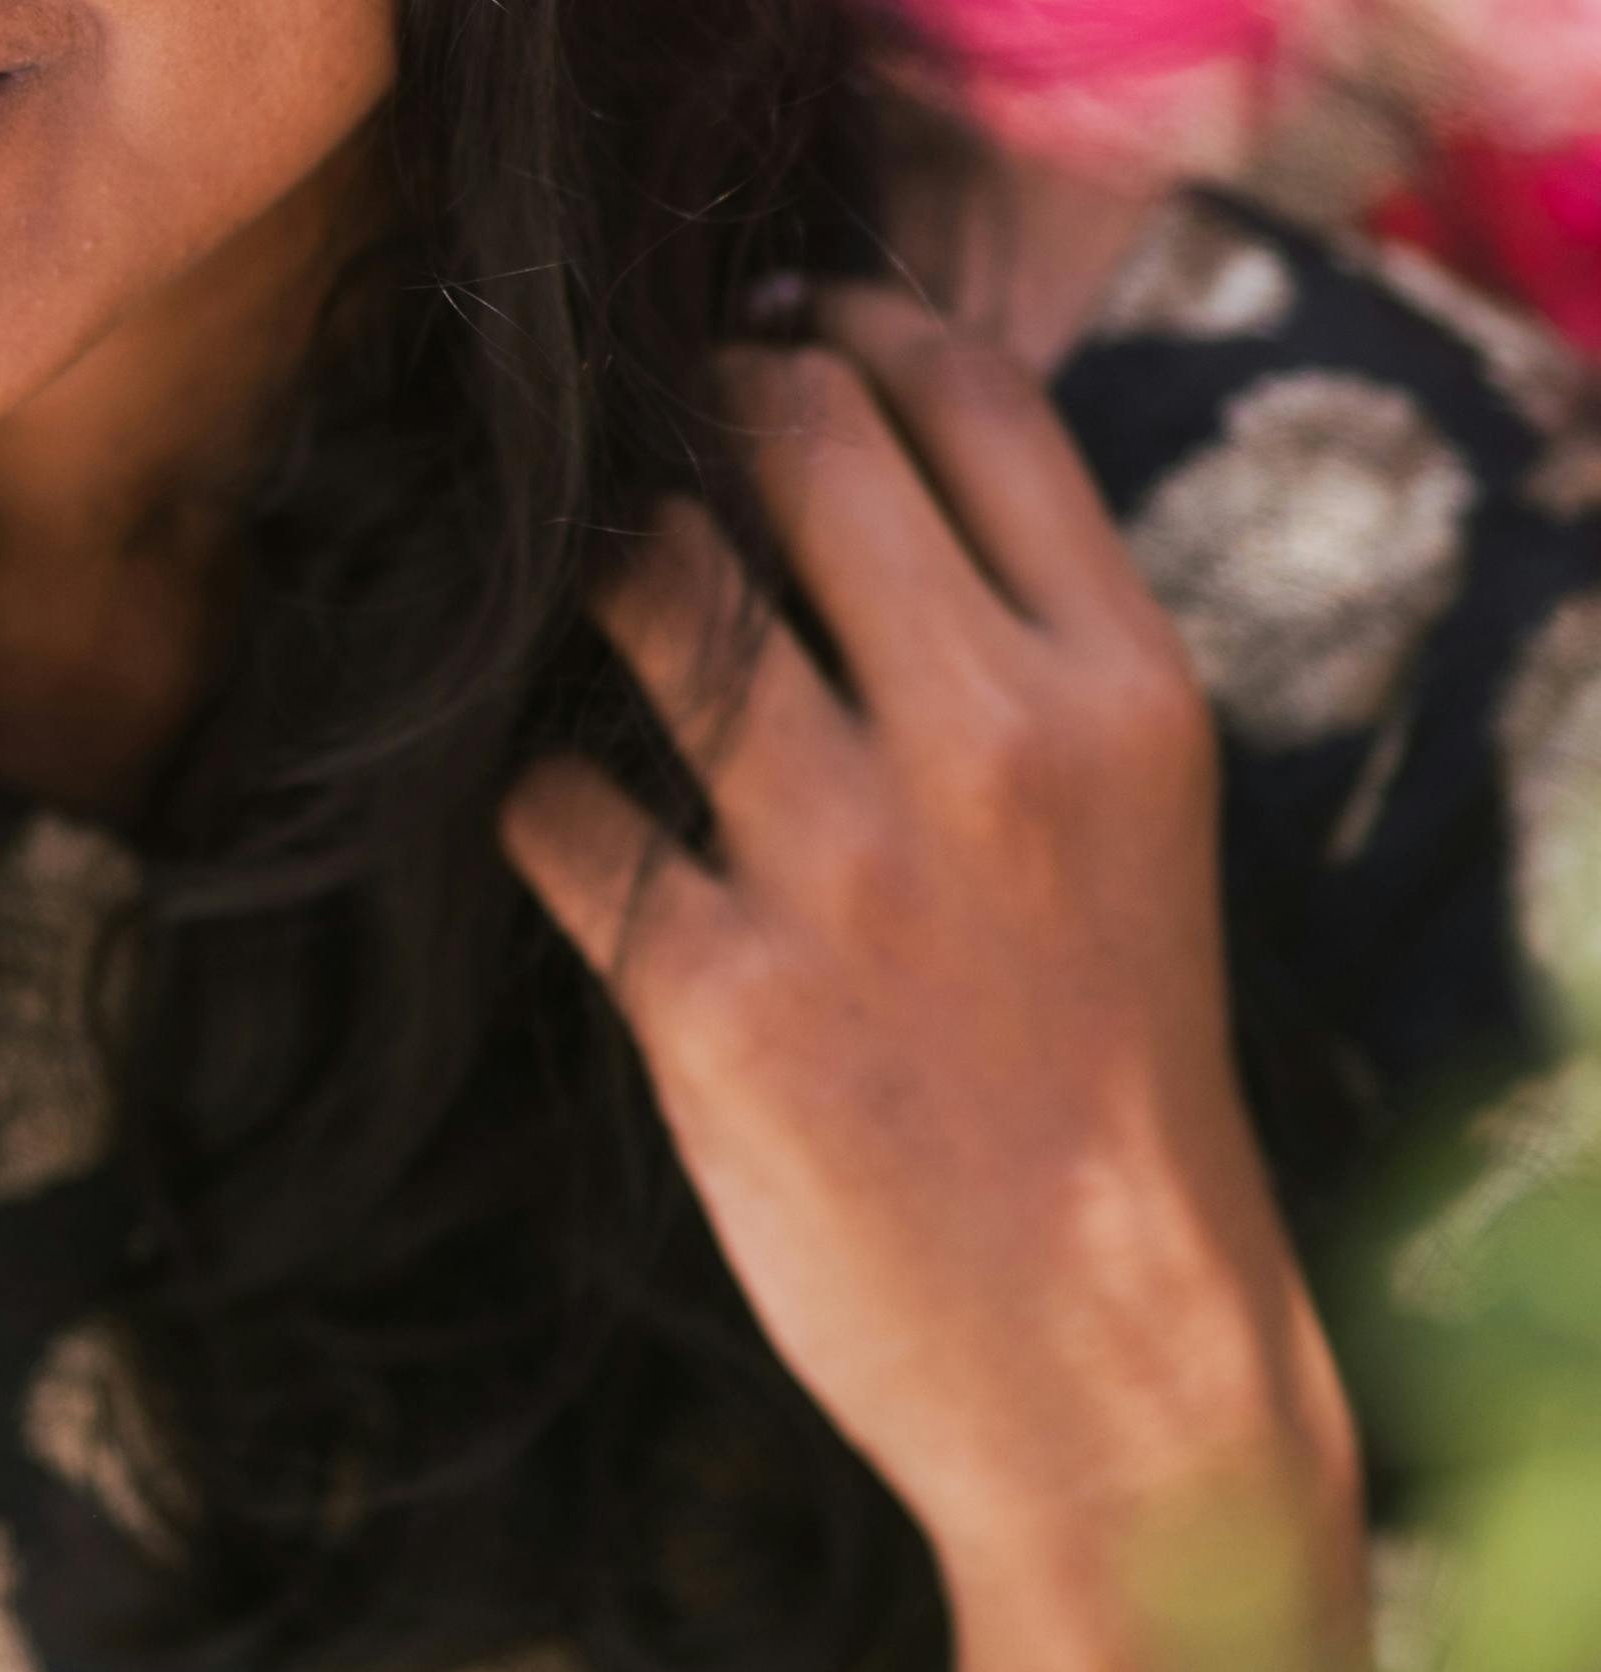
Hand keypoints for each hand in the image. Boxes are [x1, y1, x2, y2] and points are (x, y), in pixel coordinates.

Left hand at [499, 287, 1358, 1619]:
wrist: (1111, 1352)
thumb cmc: (1107, 1066)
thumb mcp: (1140, 817)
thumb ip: (1027, 639)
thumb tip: (869, 445)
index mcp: (1118, 686)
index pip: (967, 395)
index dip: (844, 319)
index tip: (774, 319)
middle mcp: (989, 741)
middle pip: (788, 434)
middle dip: (691, 400)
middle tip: (635, 423)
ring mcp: (842, 862)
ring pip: (644, 587)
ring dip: (586, 572)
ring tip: (570, 595)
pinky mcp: (711, 990)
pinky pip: (550, 801)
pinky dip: (530, 790)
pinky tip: (554, 815)